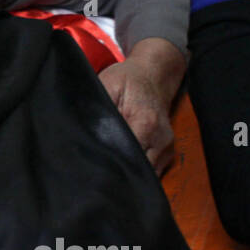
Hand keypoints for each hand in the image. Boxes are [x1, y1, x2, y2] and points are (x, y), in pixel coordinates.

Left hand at [98, 38, 182, 174]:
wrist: (154, 75)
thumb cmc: (128, 80)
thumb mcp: (107, 85)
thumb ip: (97, 111)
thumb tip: (82, 132)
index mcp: (146, 123)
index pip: (125, 156)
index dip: (107, 161)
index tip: (92, 159)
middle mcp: (160, 140)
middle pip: (135, 170)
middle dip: (115, 169)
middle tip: (96, 165)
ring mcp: (166, 148)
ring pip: (144, 174)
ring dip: (126, 170)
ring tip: (109, 161)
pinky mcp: (166, 152)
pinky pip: (150, 170)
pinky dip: (135, 168)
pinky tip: (122, 160)